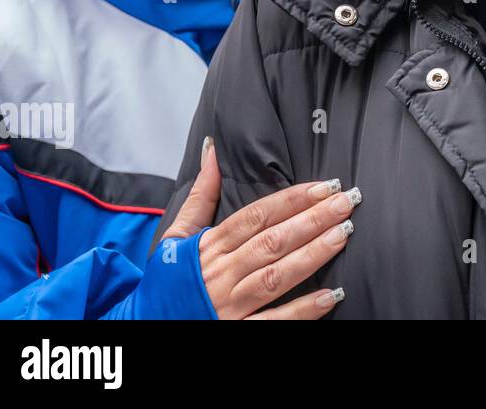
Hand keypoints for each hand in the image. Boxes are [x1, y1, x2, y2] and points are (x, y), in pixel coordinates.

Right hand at [161, 137, 357, 319]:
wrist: (139, 328)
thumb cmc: (165, 281)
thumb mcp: (176, 236)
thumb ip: (201, 195)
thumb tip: (213, 151)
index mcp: (209, 247)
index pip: (256, 217)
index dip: (292, 199)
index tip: (324, 186)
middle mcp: (219, 274)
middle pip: (271, 242)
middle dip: (312, 220)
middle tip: (346, 202)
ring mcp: (227, 305)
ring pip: (275, 276)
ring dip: (312, 255)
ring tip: (343, 235)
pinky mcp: (233, 333)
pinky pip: (272, 322)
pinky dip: (302, 310)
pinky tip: (330, 296)